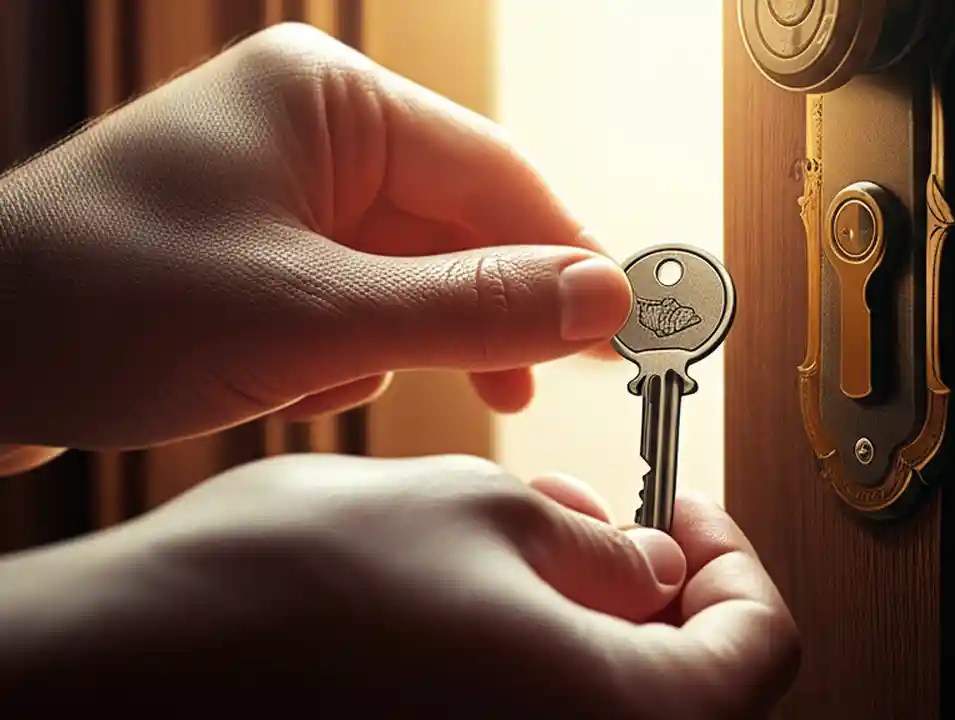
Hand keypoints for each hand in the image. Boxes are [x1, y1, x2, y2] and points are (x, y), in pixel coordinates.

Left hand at [0, 23, 630, 455]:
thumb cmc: (97, 304)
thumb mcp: (313, 318)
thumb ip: (470, 308)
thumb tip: (601, 298)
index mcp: (328, 98)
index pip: (495, 173)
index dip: (568, 256)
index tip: (621, 330)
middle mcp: (310, 129)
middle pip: (456, 224)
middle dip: (482, 312)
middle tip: (524, 385)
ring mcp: (280, 190)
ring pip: (408, 272)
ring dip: (408, 340)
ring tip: (377, 387)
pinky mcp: (257, 249)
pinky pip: (354, 298)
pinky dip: (350, 351)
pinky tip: (301, 383)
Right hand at [0, 455, 799, 716]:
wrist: (129, 667)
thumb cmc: (290, 594)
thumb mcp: (484, 512)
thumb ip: (602, 545)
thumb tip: (647, 564)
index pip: (756, 650)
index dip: (732, 560)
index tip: (686, 511)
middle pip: (687, 686)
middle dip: (659, 587)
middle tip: (610, 517)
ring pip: (602, 701)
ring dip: (591, 617)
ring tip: (528, 536)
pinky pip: (528, 717)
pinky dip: (532, 658)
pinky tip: (478, 590)